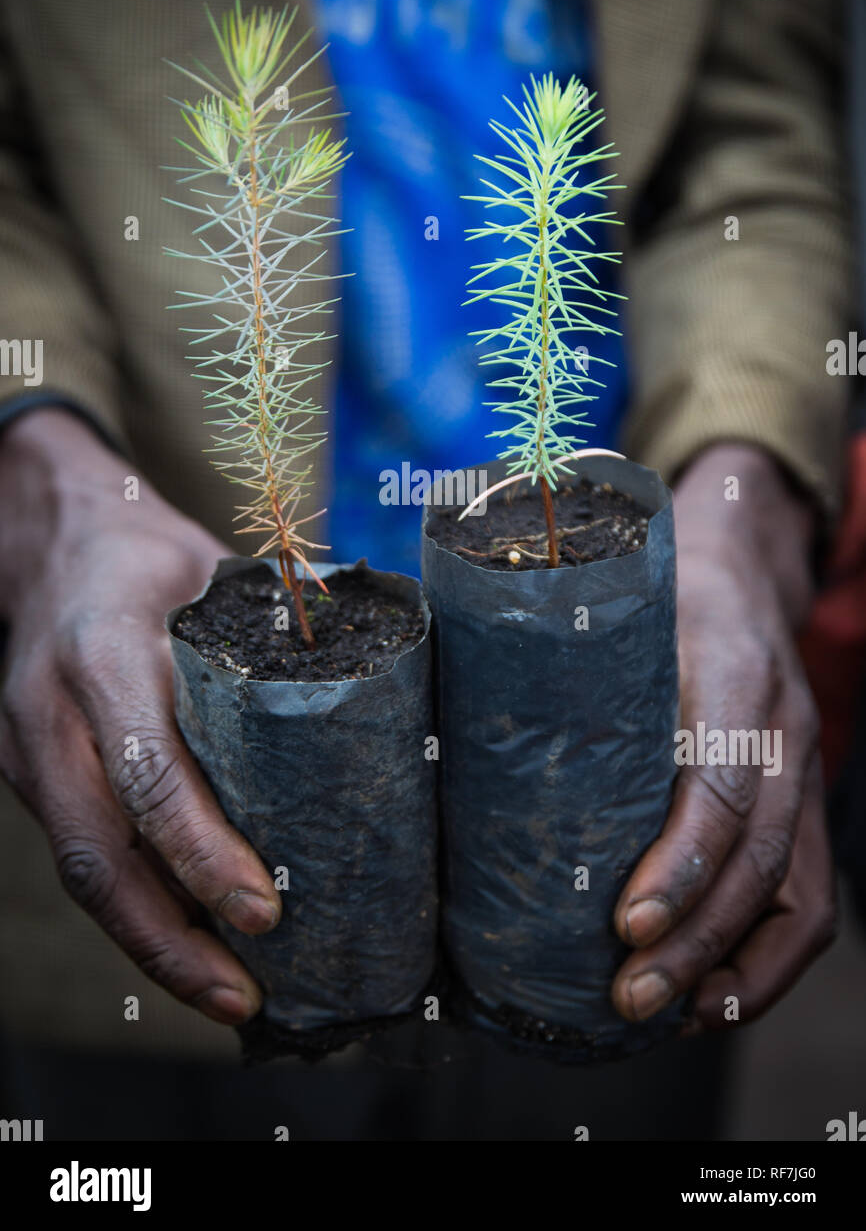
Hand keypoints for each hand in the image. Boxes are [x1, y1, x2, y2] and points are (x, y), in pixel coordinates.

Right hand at [0, 409, 280, 1023]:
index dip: (203, 852)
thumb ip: (271, 637)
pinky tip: (190, 944)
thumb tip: (377, 698)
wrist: (53, 538)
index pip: (149, 771)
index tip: (262, 911)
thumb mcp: (211, 571)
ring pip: (82, 871)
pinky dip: (135, 908)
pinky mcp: (30, 775)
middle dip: (172, 938)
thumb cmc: (147, 554)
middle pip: (99, 853)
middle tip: (248, 993)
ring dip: (151, 944)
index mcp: (102, 652)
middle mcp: (49, 713)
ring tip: (226, 994)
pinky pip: (82, 852)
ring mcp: (28, 751)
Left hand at [611, 443, 836, 1028]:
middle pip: (760, 858)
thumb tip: (444, 714)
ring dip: (731, 967)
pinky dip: (765, 961)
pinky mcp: (803, 804)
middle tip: (625, 993)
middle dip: (694, 940)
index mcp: (732, 672)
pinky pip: (808, 899)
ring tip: (663, 1014)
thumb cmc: (663, 590)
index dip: (679, 863)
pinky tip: (709, 996)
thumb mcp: (620, 607)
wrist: (743, 569)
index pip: (721, 785)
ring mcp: (803, 772)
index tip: (625, 922)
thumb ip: (557, 660)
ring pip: (797, 894)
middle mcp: (783, 730)